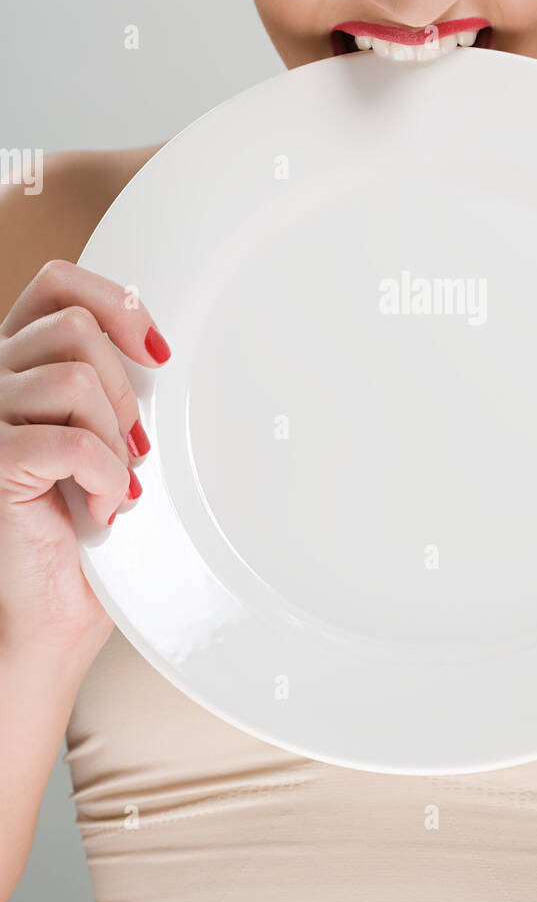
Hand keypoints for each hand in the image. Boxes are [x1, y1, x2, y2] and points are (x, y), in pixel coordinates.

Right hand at [0, 260, 169, 659]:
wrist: (48, 617)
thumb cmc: (80, 535)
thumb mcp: (105, 435)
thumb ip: (109, 384)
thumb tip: (154, 349)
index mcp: (15, 364)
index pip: (57, 284)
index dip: (115, 302)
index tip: (156, 353)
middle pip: (75, 326)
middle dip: (123, 390)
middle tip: (132, 450)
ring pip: (75, 377)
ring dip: (114, 439)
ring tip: (112, 486)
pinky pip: (73, 440)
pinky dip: (105, 477)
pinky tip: (102, 508)